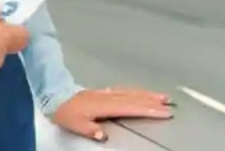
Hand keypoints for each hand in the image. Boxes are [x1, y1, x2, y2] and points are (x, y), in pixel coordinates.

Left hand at [52, 87, 173, 141]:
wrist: (55, 96)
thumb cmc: (67, 112)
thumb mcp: (76, 124)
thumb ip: (91, 130)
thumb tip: (103, 136)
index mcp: (105, 105)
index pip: (131, 107)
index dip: (148, 109)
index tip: (163, 111)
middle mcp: (108, 97)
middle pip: (135, 98)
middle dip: (153, 100)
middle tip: (169, 103)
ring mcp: (107, 93)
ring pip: (131, 92)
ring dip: (147, 94)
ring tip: (161, 96)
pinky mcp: (104, 91)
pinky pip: (124, 90)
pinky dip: (135, 90)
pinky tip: (140, 92)